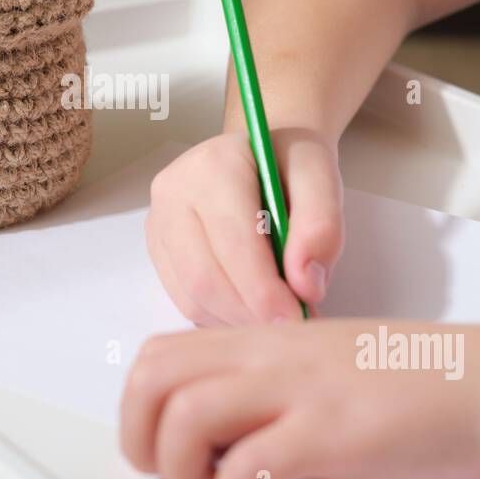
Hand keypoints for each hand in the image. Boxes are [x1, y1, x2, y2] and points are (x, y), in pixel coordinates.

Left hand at [119, 319, 479, 478]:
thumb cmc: (423, 380)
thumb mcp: (326, 365)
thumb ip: (271, 383)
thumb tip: (221, 431)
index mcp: (266, 339)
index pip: (162, 353)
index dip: (140, 408)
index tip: (165, 448)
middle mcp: (272, 355)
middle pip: (154, 378)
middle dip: (142, 438)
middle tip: (179, 477)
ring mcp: (300, 390)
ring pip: (186, 417)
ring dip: (186, 471)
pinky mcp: (333, 432)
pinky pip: (249, 468)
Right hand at [145, 128, 342, 324]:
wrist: (260, 152)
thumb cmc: (289, 164)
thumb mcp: (321, 176)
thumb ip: (322, 226)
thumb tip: (306, 286)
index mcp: (213, 166)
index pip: (234, 243)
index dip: (264, 291)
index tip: (297, 318)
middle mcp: (173, 191)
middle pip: (205, 277)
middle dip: (250, 314)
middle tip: (290, 327)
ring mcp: (158, 221)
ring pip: (191, 296)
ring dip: (237, 320)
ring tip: (275, 316)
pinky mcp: (157, 247)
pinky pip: (184, 300)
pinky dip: (222, 316)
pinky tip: (251, 308)